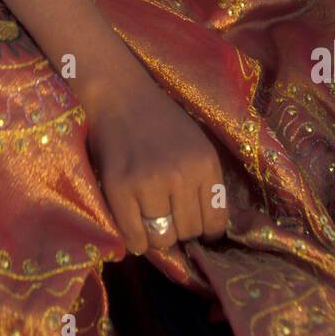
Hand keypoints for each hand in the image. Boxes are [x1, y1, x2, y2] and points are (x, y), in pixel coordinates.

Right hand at [82, 69, 228, 255]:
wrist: (120, 95)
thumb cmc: (161, 121)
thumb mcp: (197, 145)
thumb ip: (207, 183)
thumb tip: (213, 231)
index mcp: (205, 164)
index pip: (216, 223)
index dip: (206, 230)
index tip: (194, 224)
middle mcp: (180, 175)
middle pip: (188, 232)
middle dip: (180, 229)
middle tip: (169, 216)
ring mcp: (148, 182)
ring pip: (162, 238)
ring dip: (158, 235)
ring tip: (151, 219)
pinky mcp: (119, 187)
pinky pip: (134, 236)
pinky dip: (136, 241)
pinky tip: (135, 228)